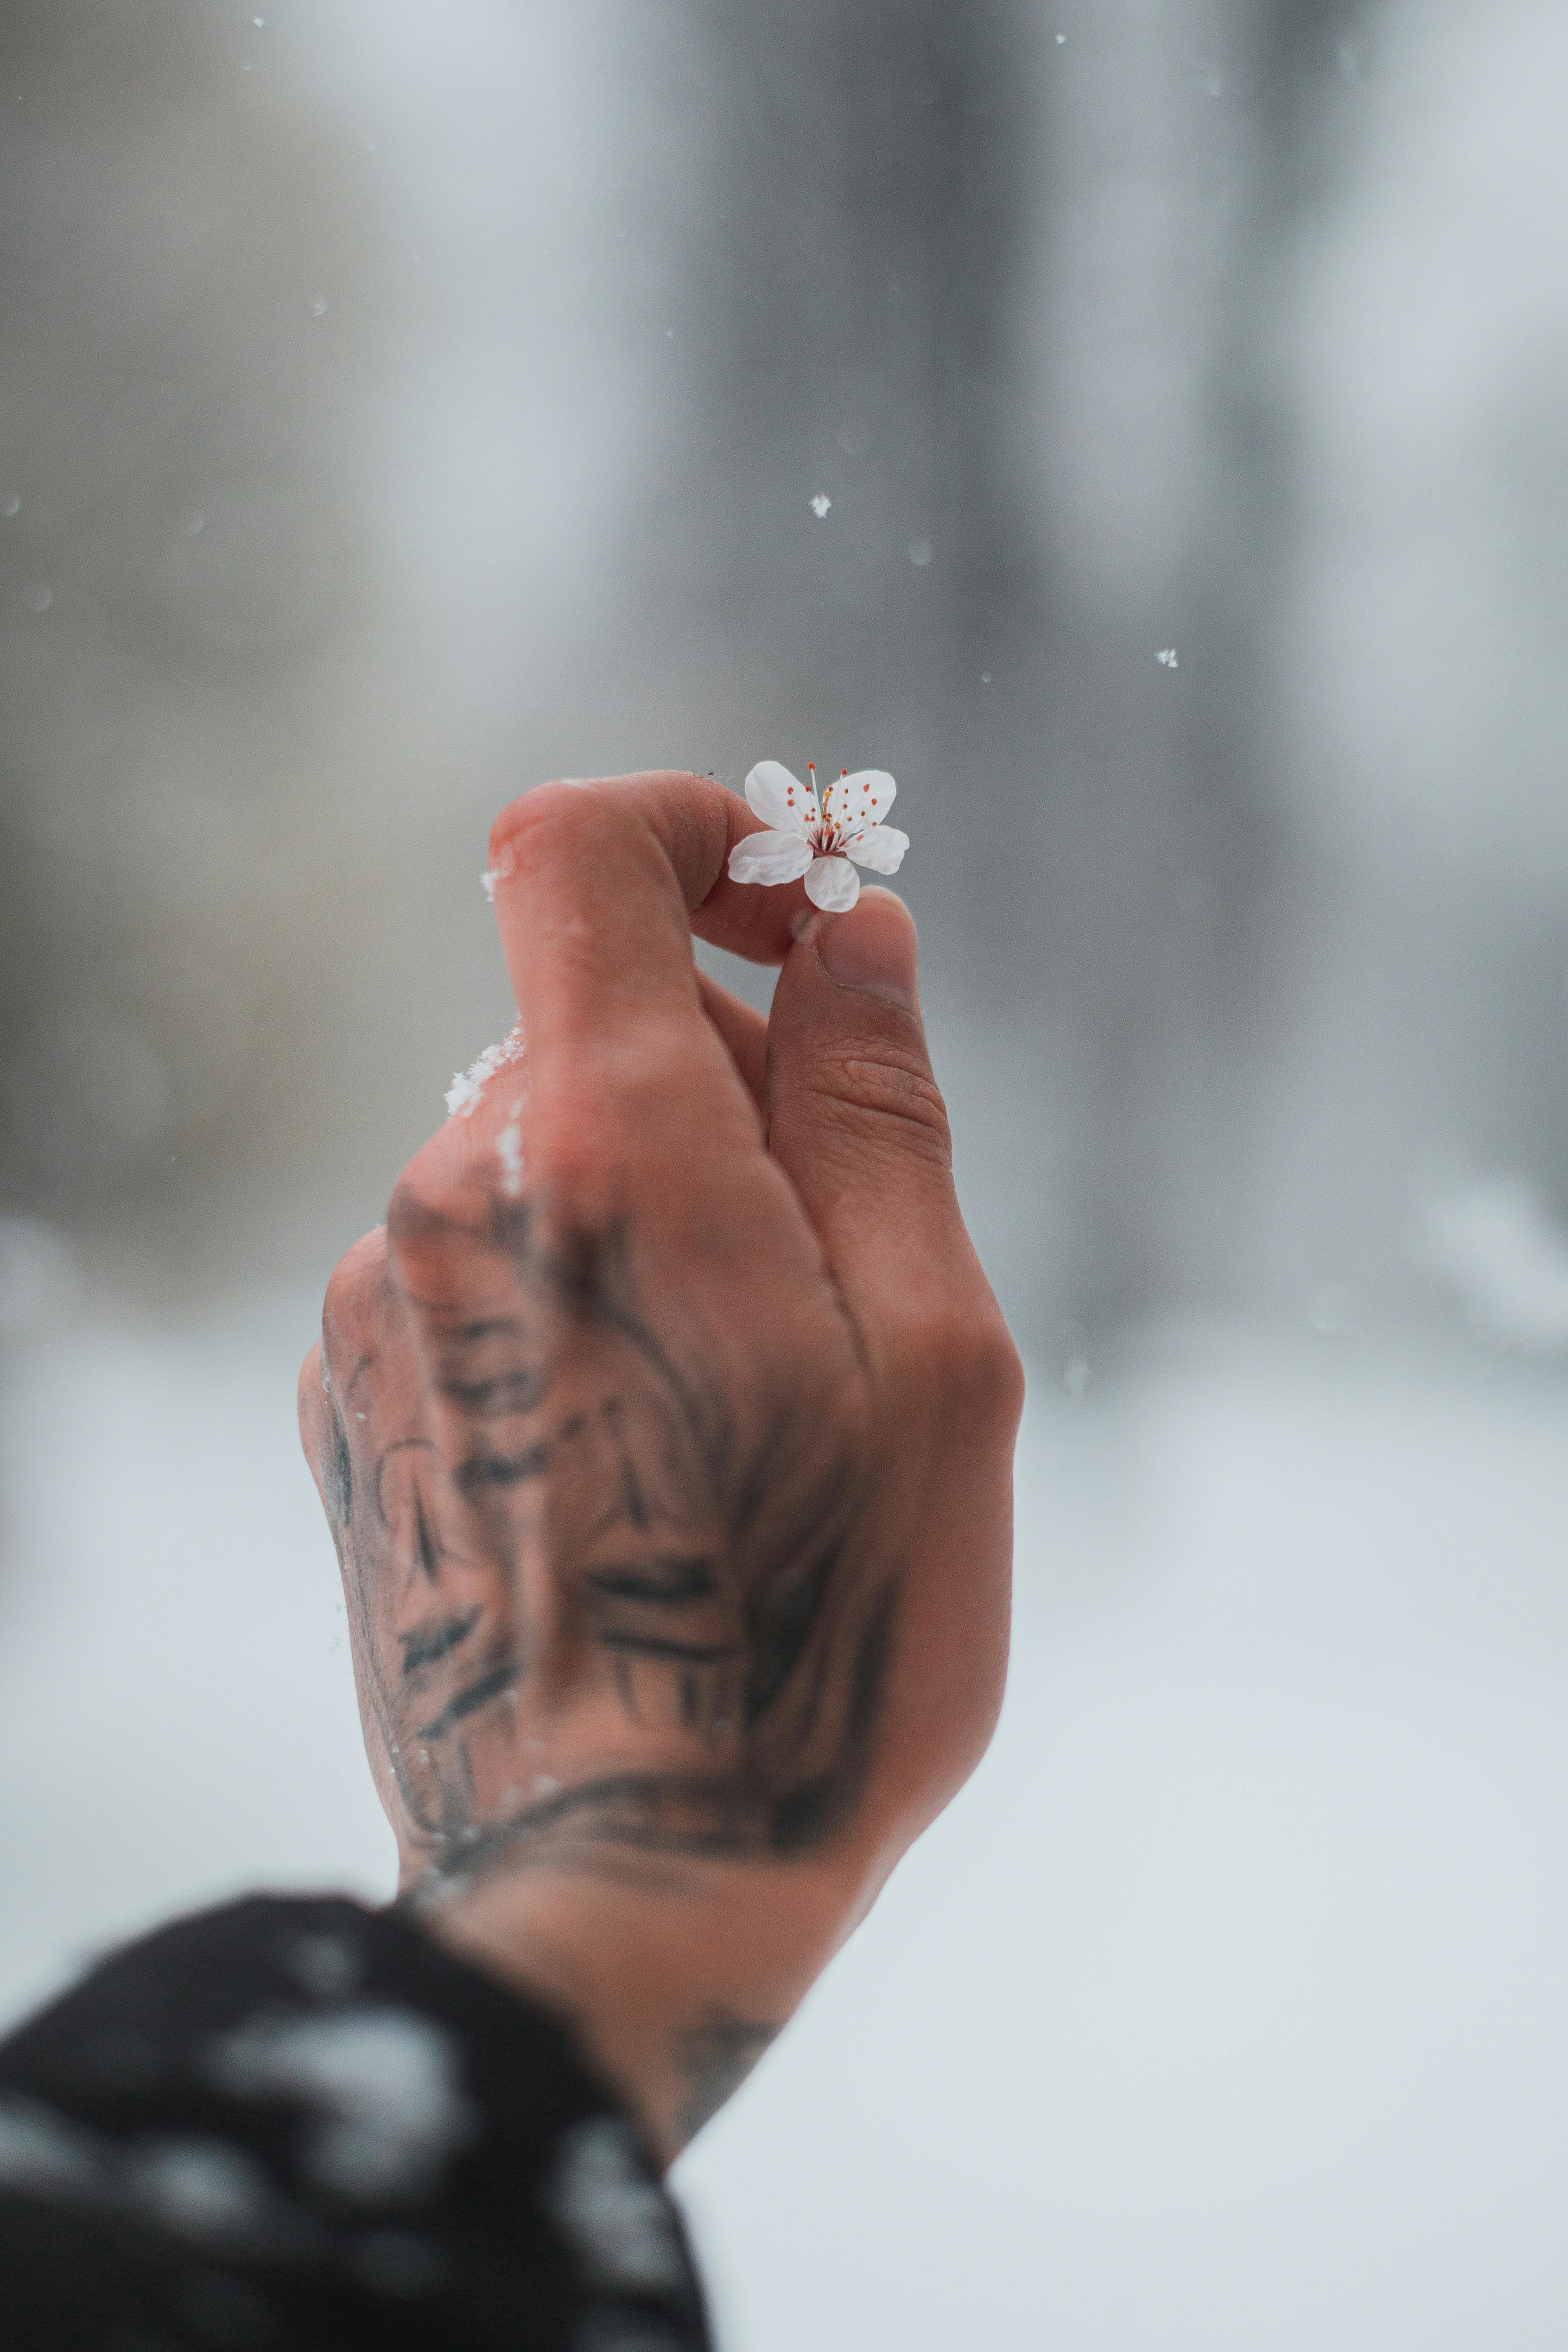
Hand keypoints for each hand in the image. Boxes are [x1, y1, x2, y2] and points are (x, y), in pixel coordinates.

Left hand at [299, 772, 1020, 2160]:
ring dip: (659, 1210)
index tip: (796, 911)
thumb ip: (877, 1110)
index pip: (576, 851)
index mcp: (610, 1156)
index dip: (696, 830)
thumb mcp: (930, 1355)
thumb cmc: (818, 1631)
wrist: (619, 1883)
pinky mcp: (347, 1397)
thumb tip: (847, 932)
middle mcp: (451, 1199)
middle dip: (732, 1080)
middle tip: (833, 1269)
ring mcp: (377, 1304)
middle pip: (593, 1018)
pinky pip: (480, 1264)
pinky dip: (575, 1298)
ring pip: (544, 1152)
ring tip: (735, 1408)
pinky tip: (641, 1461)